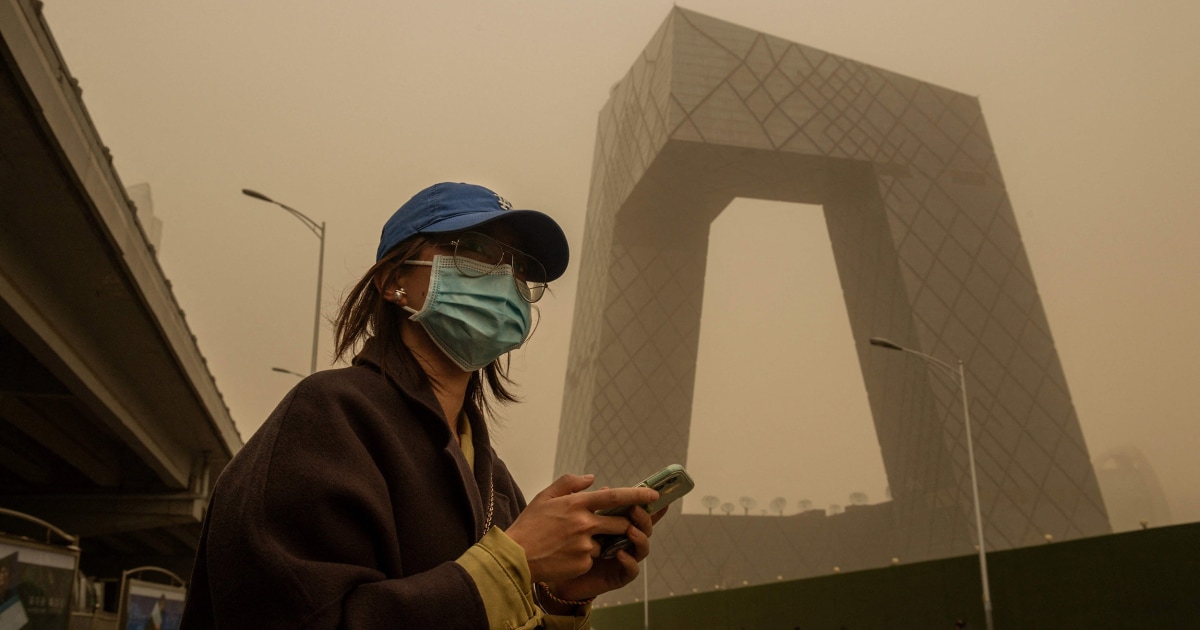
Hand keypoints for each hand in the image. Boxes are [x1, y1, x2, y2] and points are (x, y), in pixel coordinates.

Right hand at [505, 474, 657, 584]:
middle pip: (619, 523)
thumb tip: (592, 478)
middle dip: (621, 525)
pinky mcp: (583, 563)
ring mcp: (584, 545)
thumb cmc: (528, 525)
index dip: (637, 495)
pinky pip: (592, 559)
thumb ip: (569, 483)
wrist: (515, 557)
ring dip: (594, 543)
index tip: (653, 494)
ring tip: (568, 543)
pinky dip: (583, 558)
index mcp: (576, 503)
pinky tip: (564, 555)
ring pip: (603, 543)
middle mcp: (584, 523)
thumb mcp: (545, 497)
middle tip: (609, 526)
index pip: (615, 497)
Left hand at [544, 502, 667, 604]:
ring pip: (643, 548)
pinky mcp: (618, 576)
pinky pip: (631, 570)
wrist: (554, 571)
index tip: (656, 493)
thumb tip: (605, 487)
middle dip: (644, 518)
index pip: (638, 513)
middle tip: (634, 509)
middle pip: (645, 528)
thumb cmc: (566, 543)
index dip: (650, 504)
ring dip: (640, 537)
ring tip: (630, 530)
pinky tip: (620, 554)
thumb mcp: (576, 518)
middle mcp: (624, 541)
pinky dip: (629, 561)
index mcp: (617, 525)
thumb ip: (591, 502)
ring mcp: (624, 558)